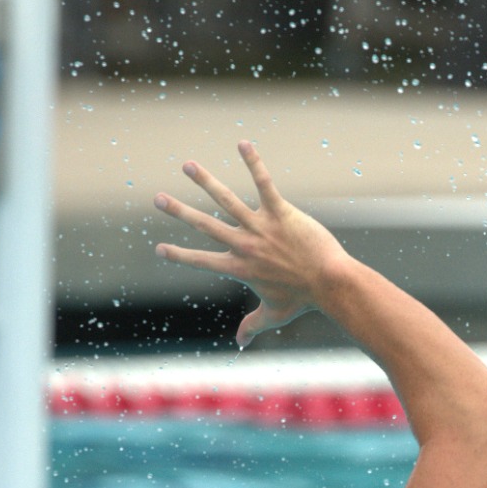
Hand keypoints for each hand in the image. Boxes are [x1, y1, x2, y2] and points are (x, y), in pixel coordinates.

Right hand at [153, 140, 349, 347]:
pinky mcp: (280, 212)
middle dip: (179, 211)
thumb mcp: (273, 315)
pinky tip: (243, 144)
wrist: (329, 283)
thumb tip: (240, 344)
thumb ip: (253, 326)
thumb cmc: (304, 300)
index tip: (158, 248)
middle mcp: (243, 245)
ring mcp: (260, 227)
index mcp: (238, 268)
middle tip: (157, 198)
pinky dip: (253, 163)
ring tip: (188, 165)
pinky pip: (264, 183)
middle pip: (204, 225)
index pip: (201, 260)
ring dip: (206, 181)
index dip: (178, 255)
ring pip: (227, 200)